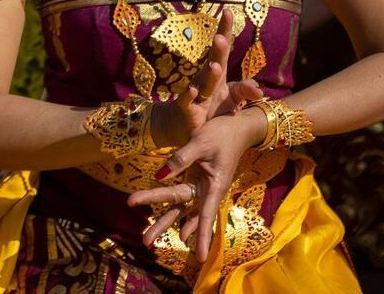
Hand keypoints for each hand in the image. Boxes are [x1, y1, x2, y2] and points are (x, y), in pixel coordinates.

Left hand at [130, 106, 265, 260]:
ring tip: (147, 238)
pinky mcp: (198, 181)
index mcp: (214, 185)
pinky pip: (184, 199)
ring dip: (164, 221)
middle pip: (181, 210)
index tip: (200, 256)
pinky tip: (176, 230)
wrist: (238, 128)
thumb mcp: (200, 143)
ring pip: (180, 207)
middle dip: (163, 225)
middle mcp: (209, 191)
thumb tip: (160, 175)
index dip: (200, 235)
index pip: (204, 214)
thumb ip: (180, 159)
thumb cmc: (222, 134)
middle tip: (145, 241)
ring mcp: (203, 187)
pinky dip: (178, 213)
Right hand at [148, 10, 263, 150]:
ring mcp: (195, 93)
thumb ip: (245, 91)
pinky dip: (189, 95)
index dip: (225, 31)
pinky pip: (187, 101)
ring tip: (216, 66)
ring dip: (209, 75)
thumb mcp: (231, 100)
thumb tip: (261, 90)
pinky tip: (193, 90)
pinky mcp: (187, 109)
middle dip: (217, 50)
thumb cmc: (210, 109)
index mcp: (217, 74)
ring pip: (203, 82)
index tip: (228, 12)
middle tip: (221, 37)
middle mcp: (205, 79)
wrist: (184, 127)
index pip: (223, 50)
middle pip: (213, 61)